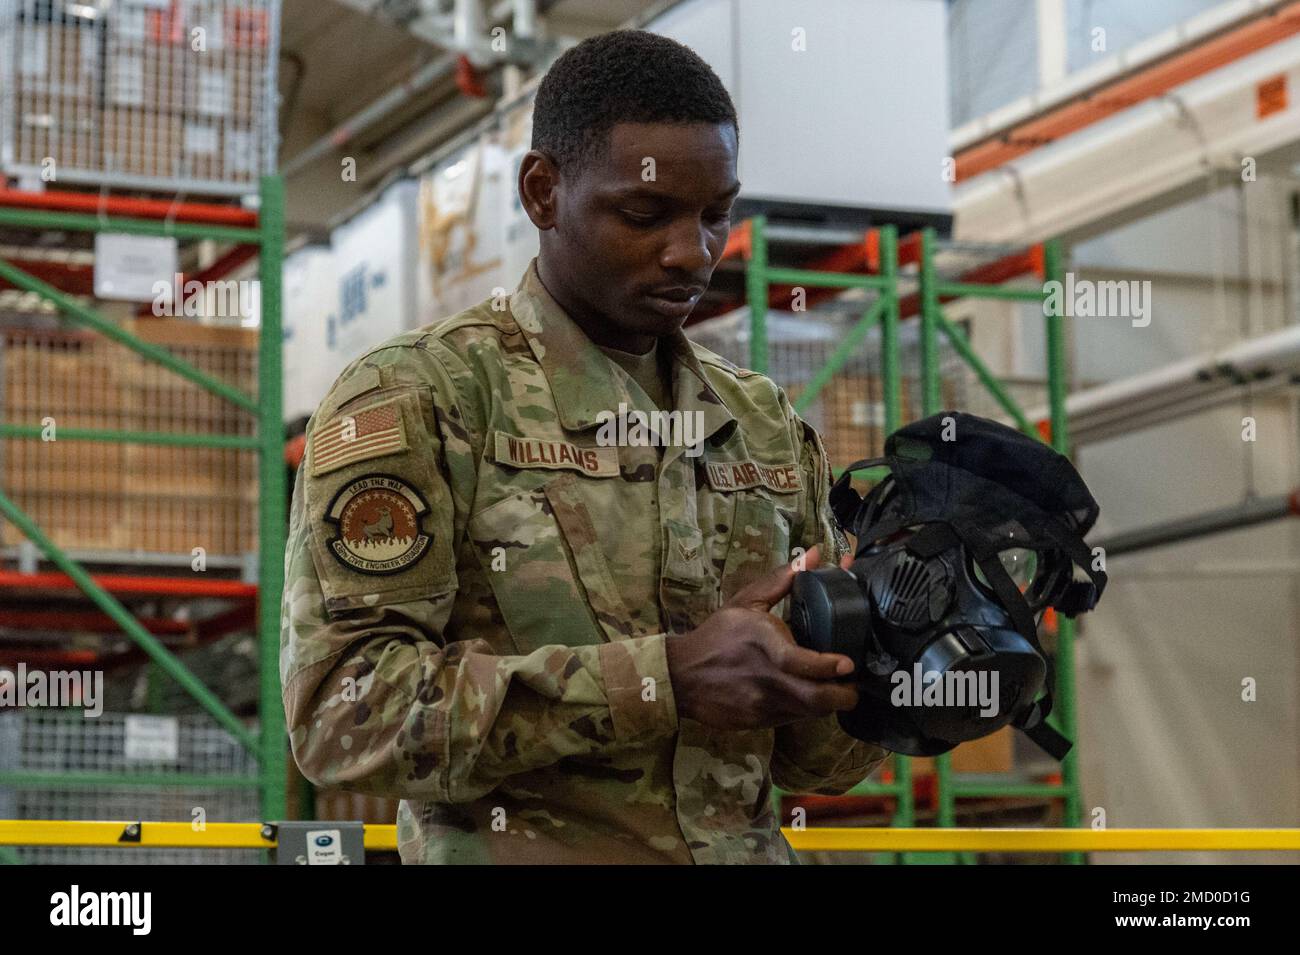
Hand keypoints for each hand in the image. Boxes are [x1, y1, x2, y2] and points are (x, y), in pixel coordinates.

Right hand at [665, 546, 858, 729]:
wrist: (681, 676)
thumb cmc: (718, 636)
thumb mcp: (746, 602)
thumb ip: (782, 580)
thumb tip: (814, 554)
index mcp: (762, 643)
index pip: (798, 661)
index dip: (827, 667)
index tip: (847, 663)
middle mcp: (765, 677)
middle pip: (815, 699)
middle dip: (843, 696)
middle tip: (852, 684)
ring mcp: (762, 704)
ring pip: (809, 712)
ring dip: (827, 703)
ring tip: (834, 689)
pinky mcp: (759, 722)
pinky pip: (792, 719)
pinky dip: (805, 710)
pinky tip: (805, 696)